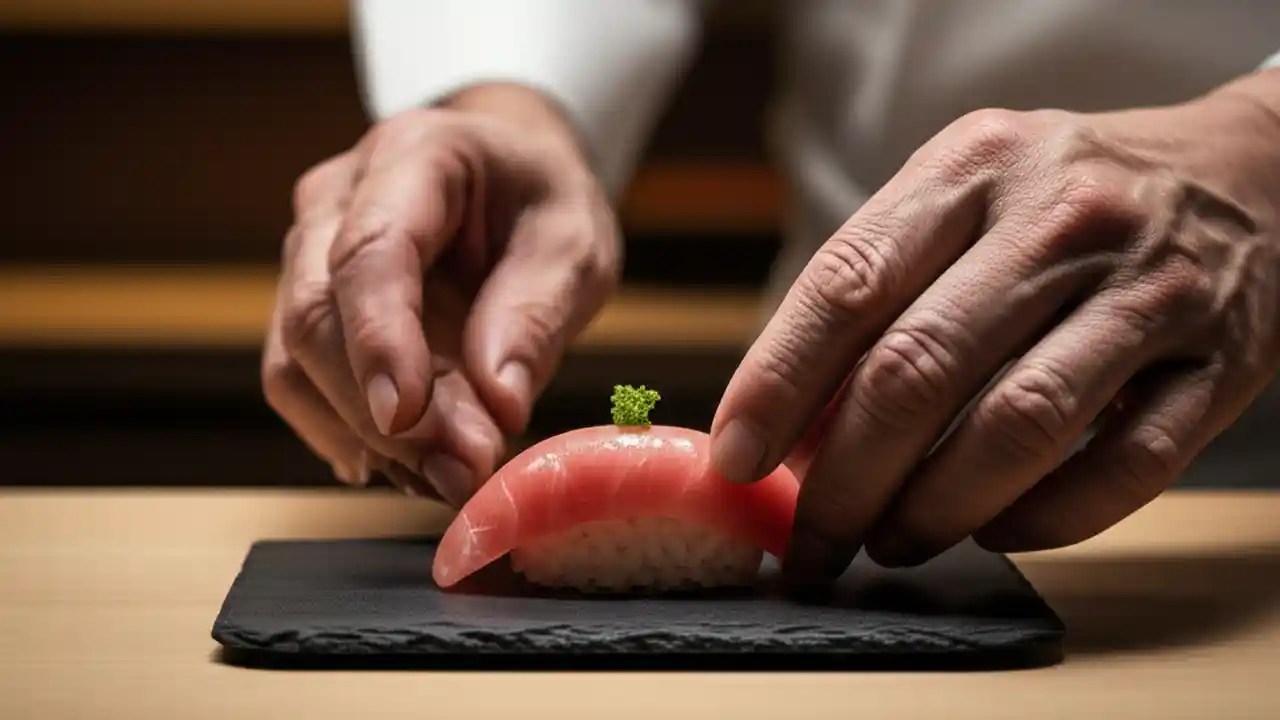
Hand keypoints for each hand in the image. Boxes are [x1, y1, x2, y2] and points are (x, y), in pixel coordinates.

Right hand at [262, 85, 619, 504]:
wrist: (507, 174)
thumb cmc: (541, 199)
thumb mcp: (574, 245)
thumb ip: (537, 316)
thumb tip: (499, 406)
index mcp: (412, 155)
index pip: (370, 251)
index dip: (380, 340)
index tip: (406, 416)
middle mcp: (336, 198)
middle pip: (314, 314)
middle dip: (380, 412)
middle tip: (460, 474)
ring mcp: (308, 252)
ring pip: (294, 359)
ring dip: (362, 436)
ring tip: (447, 481)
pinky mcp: (308, 305)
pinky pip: (301, 381)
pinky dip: (349, 434)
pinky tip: (408, 466)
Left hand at [713, 71, 1279, 582]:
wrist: (1252, 173)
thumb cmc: (1066, 197)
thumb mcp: (964, 193)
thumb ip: (880, 289)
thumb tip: (792, 424)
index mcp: (973, 167)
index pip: (849, 283)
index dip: (777, 383)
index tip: (737, 459)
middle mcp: (1061, 218)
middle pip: (920, 369)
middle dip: (844, 477)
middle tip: (811, 539)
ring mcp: (1151, 290)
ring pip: (1019, 426)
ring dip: (935, 510)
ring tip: (891, 542)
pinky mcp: (1222, 364)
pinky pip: (1124, 470)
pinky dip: (1044, 521)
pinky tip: (994, 531)